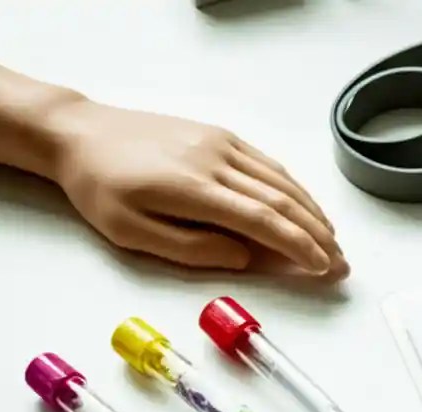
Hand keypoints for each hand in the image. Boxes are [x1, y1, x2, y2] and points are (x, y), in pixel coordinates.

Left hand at [45, 98, 347, 278]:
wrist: (81, 134)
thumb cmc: (100, 188)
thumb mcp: (131, 233)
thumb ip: (190, 249)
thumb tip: (244, 259)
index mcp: (192, 190)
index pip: (262, 221)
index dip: (298, 247)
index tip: (321, 268)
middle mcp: (215, 161)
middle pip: (281, 201)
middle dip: (317, 236)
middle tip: (341, 264)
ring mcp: (221, 144)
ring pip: (281, 181)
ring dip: (313, 213)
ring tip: (333, 241)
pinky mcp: (220, 136)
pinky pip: (268, 164)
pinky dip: (295, 189)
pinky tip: (307, 207)